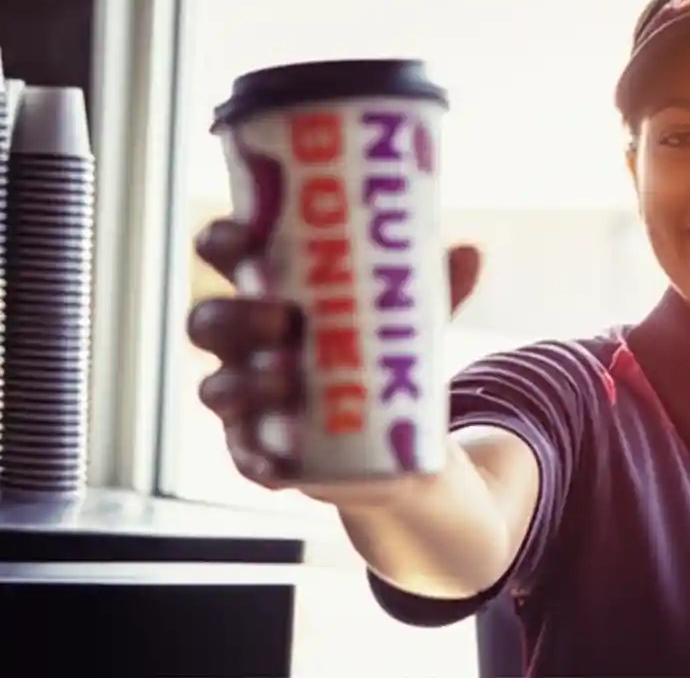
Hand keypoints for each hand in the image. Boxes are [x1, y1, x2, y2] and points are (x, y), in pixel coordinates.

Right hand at [186, 218, 480, 507]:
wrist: (389, 439)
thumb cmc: (377, 349)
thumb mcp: (403, 317)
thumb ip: (432, 286)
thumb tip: (474, 252)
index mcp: (265, 290)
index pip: (223, 253)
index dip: (224, 241)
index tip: (252, 236)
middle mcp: (242, 341)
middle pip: (208, 321)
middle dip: (238, 316)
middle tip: (284, 316)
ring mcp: (244, 397)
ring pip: (217, 387)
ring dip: (246, 383)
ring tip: (290, 380)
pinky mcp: (256, 450)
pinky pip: (242, 455)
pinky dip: (256, 457)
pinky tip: (277, 461)